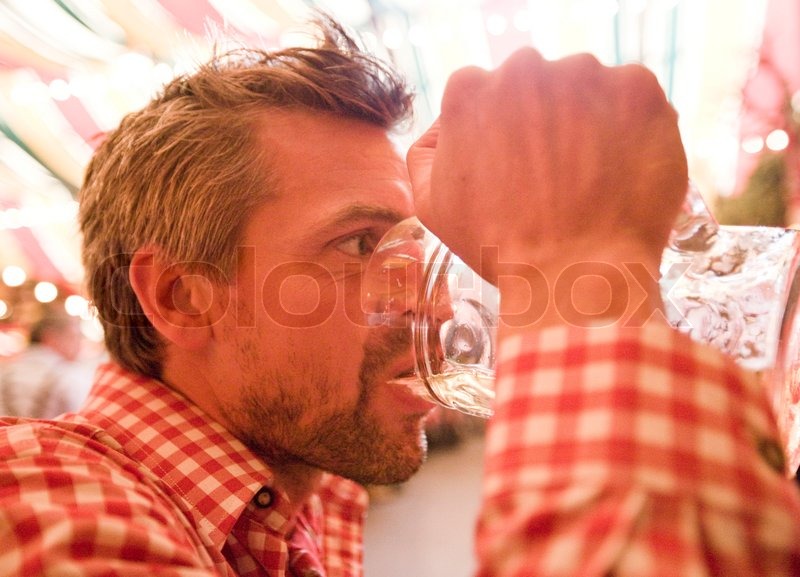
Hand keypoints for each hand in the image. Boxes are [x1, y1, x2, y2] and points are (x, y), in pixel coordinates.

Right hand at [408, 49, 687, 326]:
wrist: (572, 275)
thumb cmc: (498, 246)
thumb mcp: (431, 204)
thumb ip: (426, 152)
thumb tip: (444, 128)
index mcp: (469, 90)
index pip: (486, 98)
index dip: (501, 138)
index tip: (514, 171)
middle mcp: (523, 68)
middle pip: (536, 88)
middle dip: (543, 123)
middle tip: (552, 178)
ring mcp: (584, 74)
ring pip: (586, 89)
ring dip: (587, 122)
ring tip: (589, 179)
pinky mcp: (637, 90)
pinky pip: (634, 100)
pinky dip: (631, 129)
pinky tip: (619, 171)